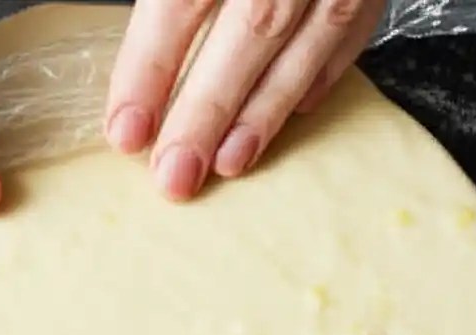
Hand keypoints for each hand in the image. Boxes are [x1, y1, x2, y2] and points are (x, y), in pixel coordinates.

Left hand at [106, 0, 385, 199]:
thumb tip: (134, 45)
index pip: (180, 2)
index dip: (151, 70)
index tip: (125, 129)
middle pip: (246, 33)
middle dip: (206, 112)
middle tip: (172, 177)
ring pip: (304, 41)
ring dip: (263, 112)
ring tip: (226, 164)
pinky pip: (350, 32)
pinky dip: (317, 79)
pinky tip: (284, 116)